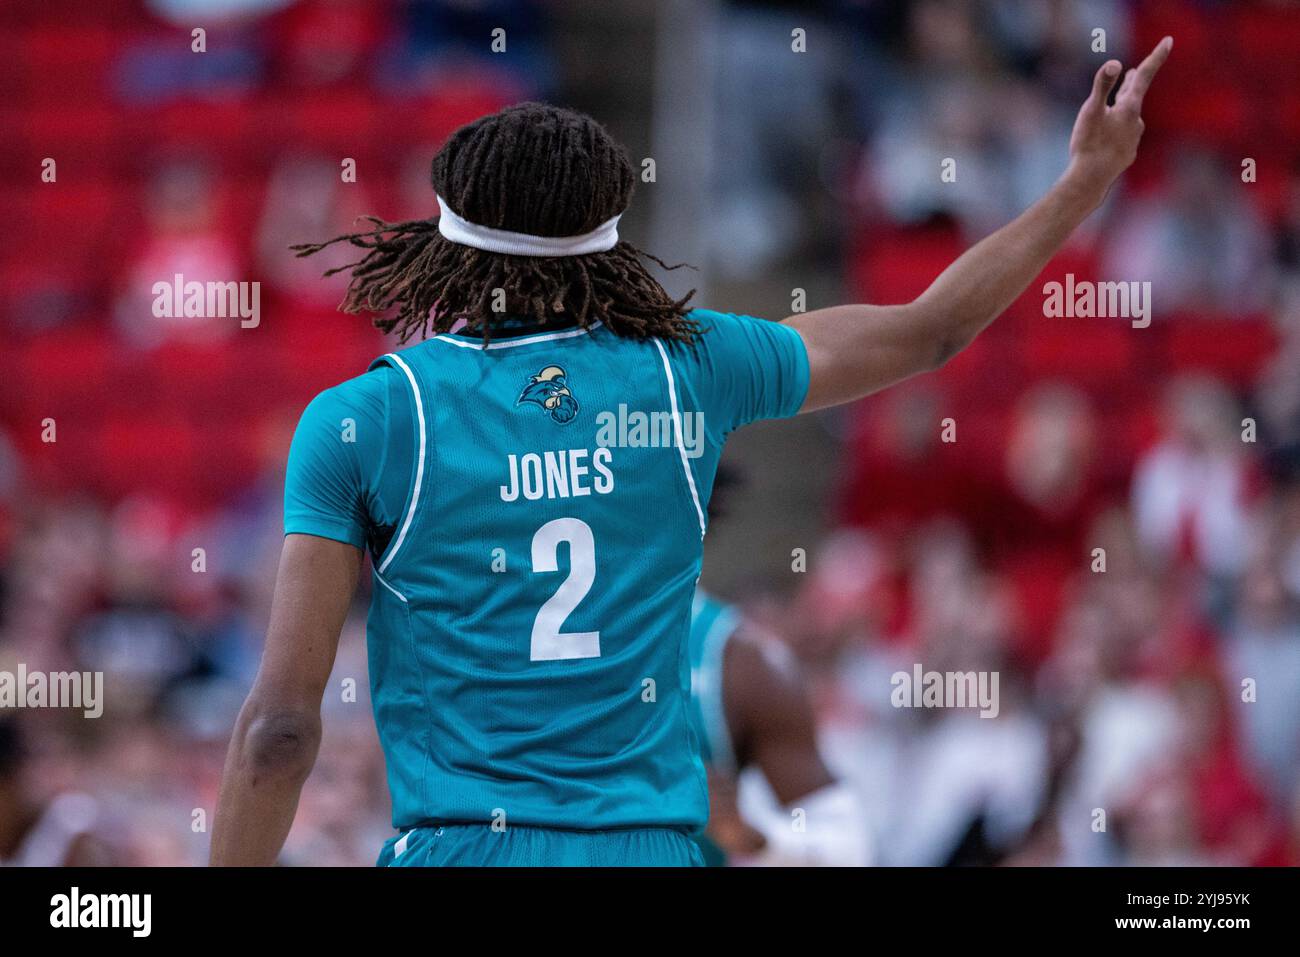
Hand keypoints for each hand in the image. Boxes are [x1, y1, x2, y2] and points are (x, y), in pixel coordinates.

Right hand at [1065, 36, 1172, 203]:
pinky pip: (1123, 135)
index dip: (1156, 56)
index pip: (1145, 75)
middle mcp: (1137, 122)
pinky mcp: (1126, 154)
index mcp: (1130, 108)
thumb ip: (1102, 86)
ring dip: (1123, 107)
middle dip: (1133, 83)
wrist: (1091, 180)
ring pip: (1129, 117)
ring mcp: (1133, 139)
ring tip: (1116, 103)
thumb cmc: (1089, 144)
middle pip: (1135, 96)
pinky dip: (1117, 128)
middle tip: (1134, 71)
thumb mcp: (1091, 111)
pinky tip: (1110, 135)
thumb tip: (1113, 63)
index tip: (1168, 40)